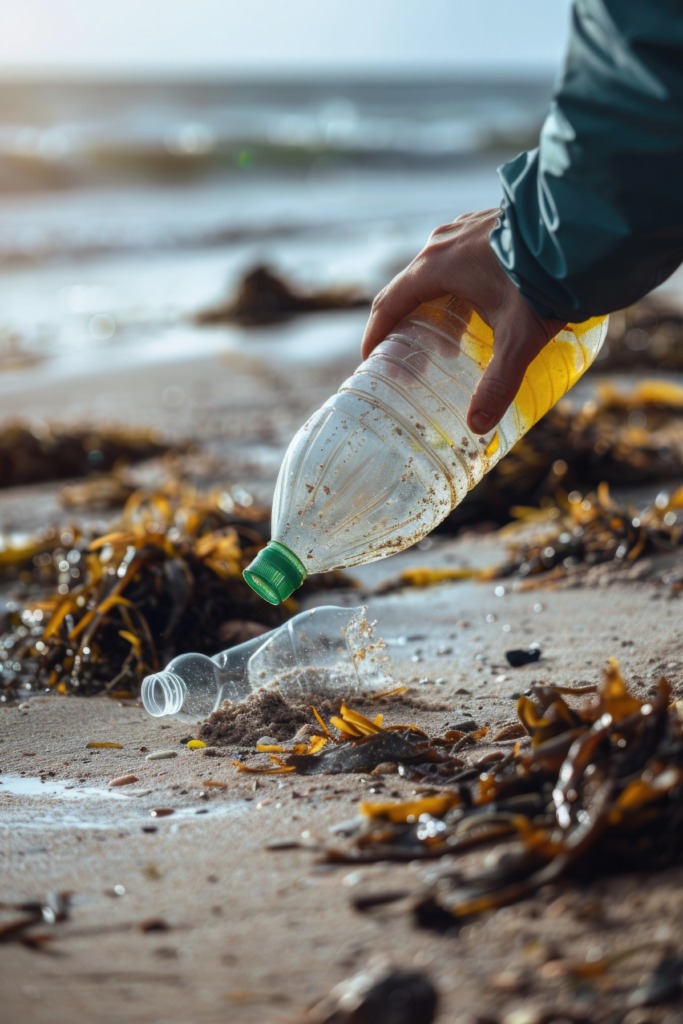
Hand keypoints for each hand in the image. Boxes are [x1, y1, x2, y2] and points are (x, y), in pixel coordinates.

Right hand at [361, 210, 565, 433]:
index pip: (389, 303)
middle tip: (410, 361)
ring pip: (435, 273)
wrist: (582, 228)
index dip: (375, 334)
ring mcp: (467, 228)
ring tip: (449, 342)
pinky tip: (479, 307)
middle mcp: (443, 242)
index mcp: (436, 266)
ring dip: (434, 307)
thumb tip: (477, 426)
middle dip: (406, 327)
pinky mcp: (489, 224)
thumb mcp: (519, 338)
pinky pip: (459, 259)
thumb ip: (498, 383)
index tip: (370, 359)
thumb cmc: (545, 279)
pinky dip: (456, 287)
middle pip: (409, 289)